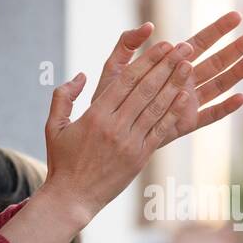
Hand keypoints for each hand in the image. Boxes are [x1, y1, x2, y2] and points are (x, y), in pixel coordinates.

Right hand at [0, 42, 194, 242]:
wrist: (73, 198)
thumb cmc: (62, 161)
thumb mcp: (53, 126)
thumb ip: (63, 97)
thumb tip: (81, 76)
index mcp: (95, 115)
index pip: (126, 80)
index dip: (147, 60)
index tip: (161, 44)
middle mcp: (115, 126)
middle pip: (146, 89)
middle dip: (167, 65)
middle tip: (184, 47)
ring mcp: (130, 143)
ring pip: (157, 107)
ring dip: (176, 84)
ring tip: (189, 65)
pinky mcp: (140, 157)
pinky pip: (161, 130)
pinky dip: (174, 113)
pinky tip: (187, 97)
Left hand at [93, 12, 242, 143]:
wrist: (106, 131)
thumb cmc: (110, 96)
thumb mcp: (115, 67)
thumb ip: (127, 43)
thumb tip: (149, 26)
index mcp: (171, 63)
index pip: (200, 42)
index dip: (218, 29)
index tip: (237, 16)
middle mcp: (185, 81)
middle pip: (217, 61)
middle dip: (237, 48)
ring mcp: (188, 102)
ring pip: (218, 85)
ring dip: (236, 74)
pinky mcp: (186, 123)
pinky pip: (209, 116)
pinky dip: (225, 108)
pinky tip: (241, 98)